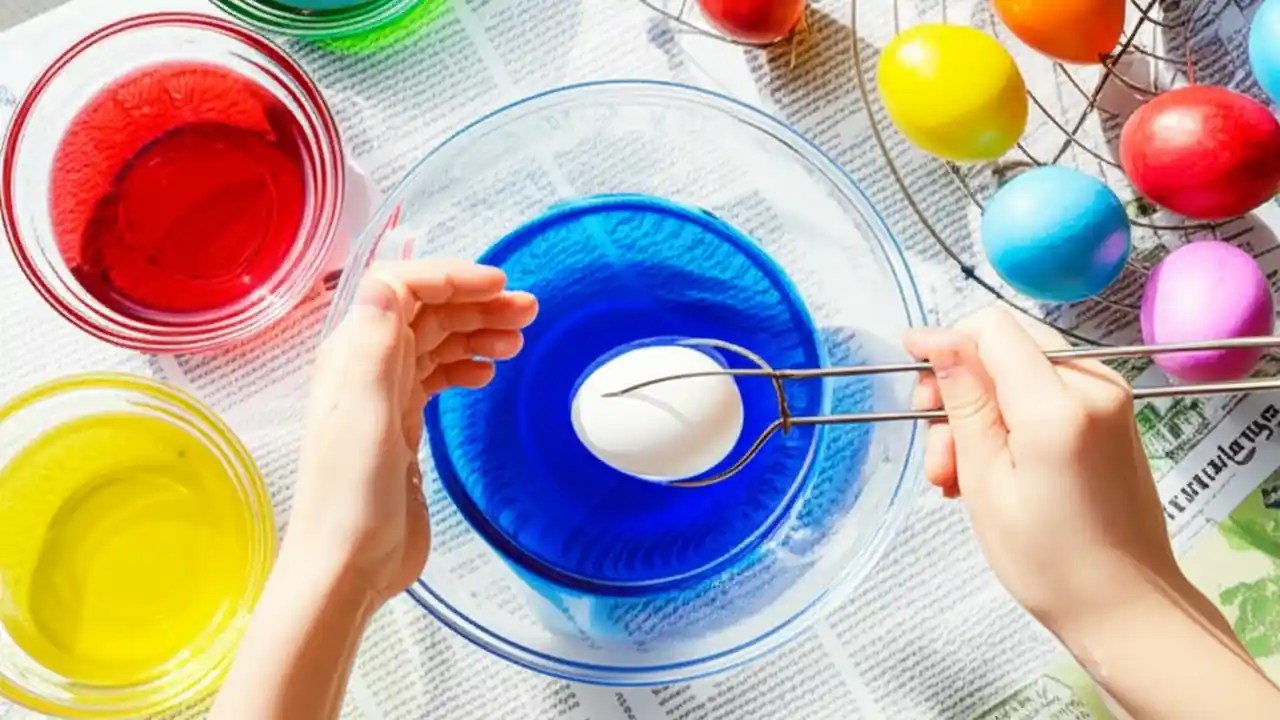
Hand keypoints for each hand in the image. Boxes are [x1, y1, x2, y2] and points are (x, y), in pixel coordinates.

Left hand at [288, 260, 537, 603]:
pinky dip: (466, 366)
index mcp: (352, 356)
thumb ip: (374, 348)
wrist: (349, 566)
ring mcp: (385, 397)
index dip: (450, 278)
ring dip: (477, 332)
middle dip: (476, 303)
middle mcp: (366, 368)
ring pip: (437, 344)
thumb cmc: (351, 500)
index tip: (498, 285)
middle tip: (529, 311)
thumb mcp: (365, 417)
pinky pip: (438, 377)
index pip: (400, 289)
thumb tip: (385, 283)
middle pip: (426, 313)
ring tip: (518, 339)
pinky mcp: (402, 426)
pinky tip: (488, 373)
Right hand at [903, 306, 1176, 631]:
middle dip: (960, 383)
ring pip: (1021, 370)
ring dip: (980, 408)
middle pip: (1006, 343)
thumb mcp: (986, 482)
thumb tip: (941, 344)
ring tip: (958, 471)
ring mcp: (1108, 400)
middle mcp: (1094, 388)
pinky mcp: (1110, 416)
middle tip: (935, 439)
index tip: (913, 365)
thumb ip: (965, 403)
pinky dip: (1010, 419)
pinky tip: (991, 467)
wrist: (1124, 606)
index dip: (945, 341)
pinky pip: (1045, 393)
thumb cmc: (1054, 562)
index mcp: (1059, 406)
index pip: (991, 329)